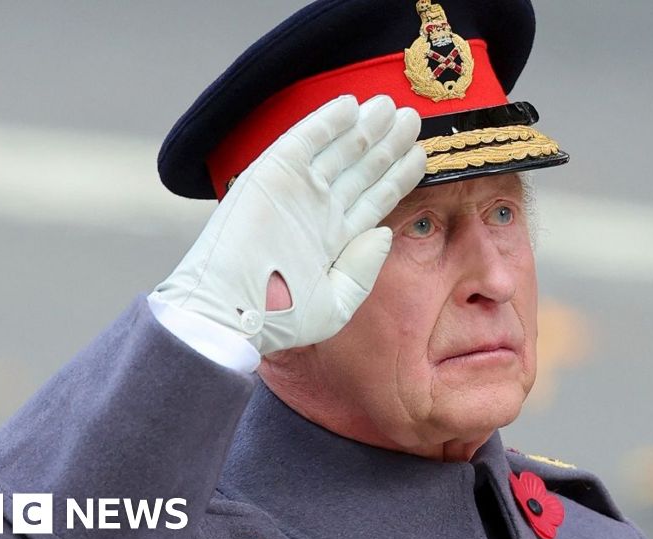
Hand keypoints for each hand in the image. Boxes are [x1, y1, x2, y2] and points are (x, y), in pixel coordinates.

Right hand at [154, 95, 425, 354]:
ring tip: (394, 107)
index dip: (398, 176)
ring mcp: (296, 191)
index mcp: (335, 240)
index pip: (374, 199)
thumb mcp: (336, 304)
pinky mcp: (272, 175)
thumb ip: (363, 270)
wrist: (231, 312)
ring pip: (340, 150)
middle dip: (388, 144)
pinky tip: (352, 105)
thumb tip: (385, 232)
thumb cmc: (280, 319)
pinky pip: (304, 141)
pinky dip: (326, 122)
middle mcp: (319, 210)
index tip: (421, 155)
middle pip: (363, 169)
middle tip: (413, 119)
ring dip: (366, 128)